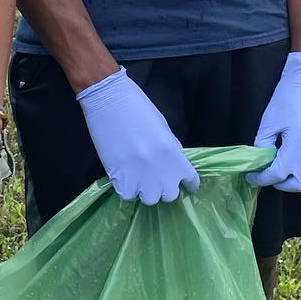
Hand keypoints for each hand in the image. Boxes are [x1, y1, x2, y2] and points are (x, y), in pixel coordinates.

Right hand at [76, 68, 199, 205]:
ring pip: (149, 198)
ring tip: (139, 178)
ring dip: (146, 190)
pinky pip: (128, 195)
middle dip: (165, 188)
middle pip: (169, 195)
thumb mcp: (164, 129)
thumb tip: (173, 165)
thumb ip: (171, 150)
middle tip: (156, 178)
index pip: (190, 180)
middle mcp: (161, 170)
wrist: (109, 101)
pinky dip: (128, 189)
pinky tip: (125, 177)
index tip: (186, 185)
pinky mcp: (120, 178)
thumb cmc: (138, 109)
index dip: (189, 183)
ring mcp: (140, 176)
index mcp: (175, 154)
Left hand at [250, 53, 300, 191]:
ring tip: (288, 172)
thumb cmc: (287, 99)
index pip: (276, 175)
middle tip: (270, 173)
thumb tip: (261, 163)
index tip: (251, 176)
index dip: (260, 178)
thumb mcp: (268, 122)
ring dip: (298, 183)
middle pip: (297, 185)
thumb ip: (263, 145)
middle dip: (280, 183)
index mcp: (296, 146)